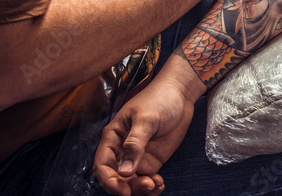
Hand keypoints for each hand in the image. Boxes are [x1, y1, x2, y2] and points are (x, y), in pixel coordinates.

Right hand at [93, 74, 195, 195]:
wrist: (180, 94)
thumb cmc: (159, 99)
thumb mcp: (146, 119)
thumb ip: (135, 144)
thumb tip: (124, 171)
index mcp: (113, 137)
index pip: (102, 165)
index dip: (109, 180)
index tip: (123, 190)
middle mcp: (121, 150)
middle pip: (116, 178)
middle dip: (128, 187)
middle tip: (147, 185)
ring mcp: (137, 157)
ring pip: (131, 182)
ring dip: (141, 190)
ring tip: (156, 184)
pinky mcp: (151, 160)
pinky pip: (146, 180)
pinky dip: (152, 187)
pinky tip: (160, 184)